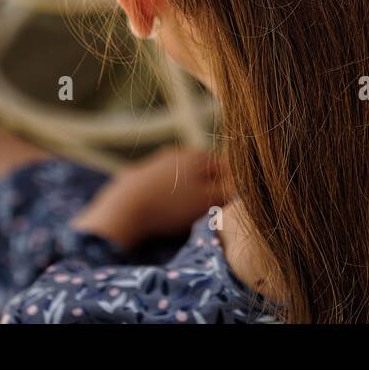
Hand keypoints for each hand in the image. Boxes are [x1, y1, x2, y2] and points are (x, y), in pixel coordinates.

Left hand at [72, 147, 228, 247]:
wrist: (123, 209)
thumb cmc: (171, 206)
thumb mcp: (207, 201)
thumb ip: (229, 191)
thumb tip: (245, 187)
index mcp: (198, 155)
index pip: (226, 168)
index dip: (232, 187)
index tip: (230, 207)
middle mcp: (177, 153)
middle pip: (203, 172)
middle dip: (209, 190)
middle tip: (208, 213)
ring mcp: (155, 163)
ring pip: (181, 179)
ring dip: (187, 194)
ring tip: (184, 215)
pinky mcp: (137, 177)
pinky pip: (160, 187)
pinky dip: (165, 197)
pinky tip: (162, 212)